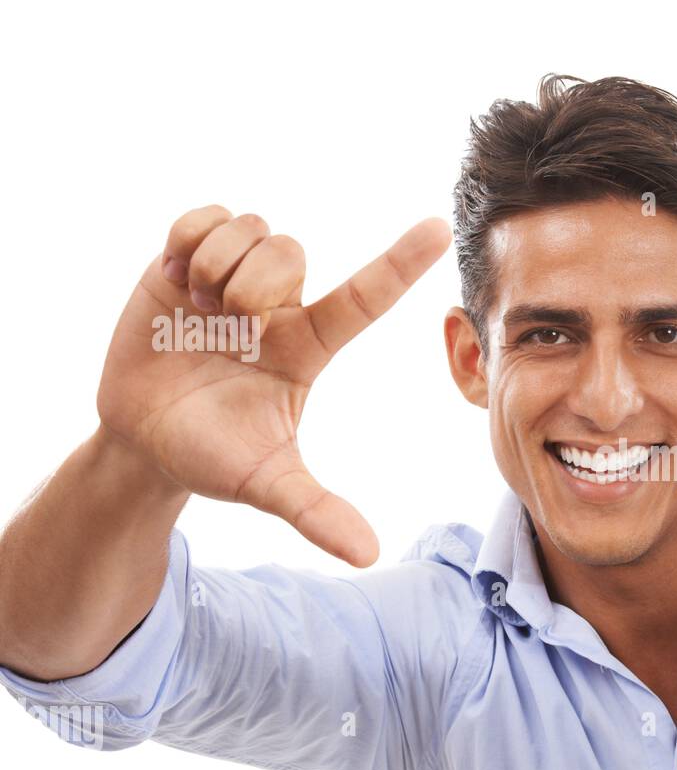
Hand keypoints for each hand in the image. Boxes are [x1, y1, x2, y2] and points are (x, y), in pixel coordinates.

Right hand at [96, 205, 450, 565]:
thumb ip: (315, 510)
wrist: (144, 442)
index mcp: (308, 346)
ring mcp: (234, 280)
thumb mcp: (265, 484)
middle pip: (290, 253)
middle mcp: (279, 306)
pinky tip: (177, 281)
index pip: (365, 298)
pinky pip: (203, 215)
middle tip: (229, 324)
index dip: (400, 263)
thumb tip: (368, 555)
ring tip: (200, 311)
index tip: (439, 230)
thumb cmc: (214, 458)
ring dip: (219, 268)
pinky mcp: (187, 261)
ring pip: (250, 228)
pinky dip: (189, 240)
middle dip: (255, 284)